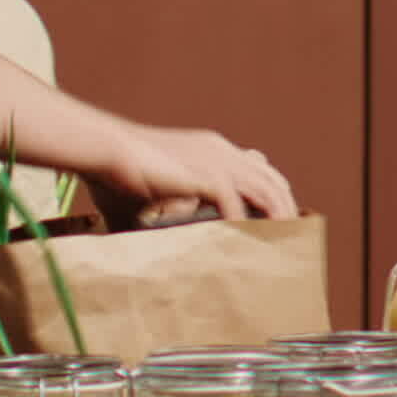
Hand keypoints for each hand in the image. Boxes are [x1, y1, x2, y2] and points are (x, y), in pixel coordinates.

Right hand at [91, 122, 296, 226]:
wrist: (105, 153)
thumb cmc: (115, 176)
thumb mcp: (150, 195)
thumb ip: (161, 214)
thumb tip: (147, 245)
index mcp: (210, 150)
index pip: (257, 167)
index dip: (272, 193)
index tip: (277, 218)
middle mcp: (220, 151)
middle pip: (271, 178)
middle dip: (285, 207)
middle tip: (291, 238)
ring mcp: (216, 160)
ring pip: (266, 189)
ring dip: (277, 218)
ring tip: (283, 246)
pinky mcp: (207, 175)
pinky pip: (239, 203)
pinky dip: (249, 224)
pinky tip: (252, 244)